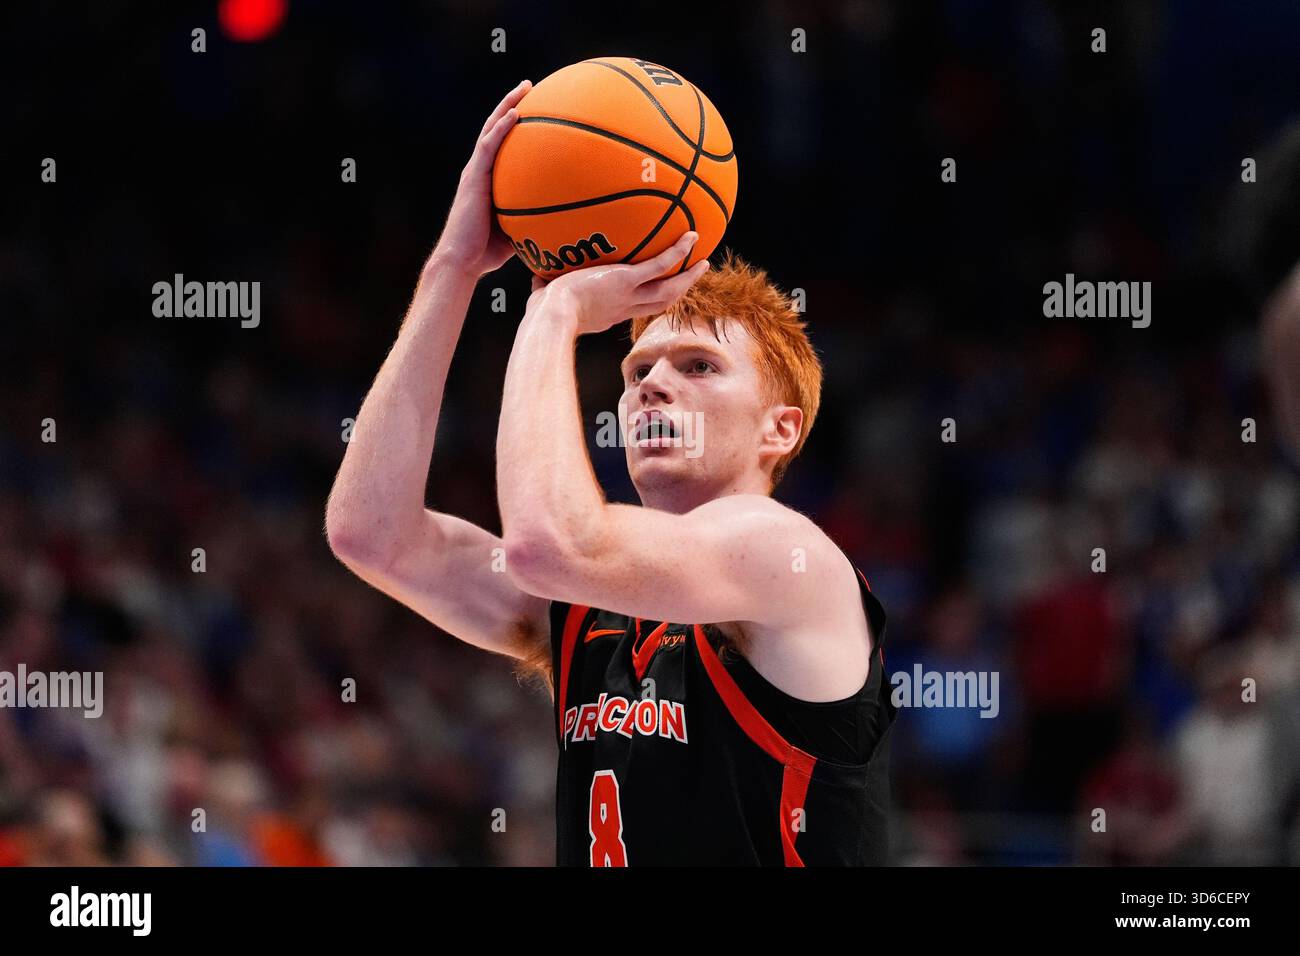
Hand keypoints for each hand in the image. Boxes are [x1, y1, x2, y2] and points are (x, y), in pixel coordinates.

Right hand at [431, 80, 531, 277]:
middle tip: (530, 86)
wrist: (463, 260)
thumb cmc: (488, 252)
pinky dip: (501, 128)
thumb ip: (535, 218)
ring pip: (491, 129)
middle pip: (496, 128)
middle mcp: (480, 170)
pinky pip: (488, 147)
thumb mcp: (519, 230)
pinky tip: (515, 114)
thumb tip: (566, 221)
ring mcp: (475, 171)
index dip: (515, 124)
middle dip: (513, 105)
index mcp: (489, 179)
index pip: (503, 145)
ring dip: (508, 106)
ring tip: (525, 88)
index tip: (535, 108)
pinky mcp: (473, 177)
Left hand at [525, 231, 709, 334]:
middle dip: (679, 290)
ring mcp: (628, 294)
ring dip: (688, 276)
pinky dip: (677, 252)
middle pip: (661, 302)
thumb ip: (544, 287)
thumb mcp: (545, 298)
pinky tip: (690, 237)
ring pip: (669, 289)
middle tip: (693, 276)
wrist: (552, 317)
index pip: (635, 307)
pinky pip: (659, 265)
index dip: (648, 299)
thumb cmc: (543, 312)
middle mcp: (624, 307)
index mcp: (609, 313)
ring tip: (703, 261)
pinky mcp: (626, 280)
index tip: (655, 289)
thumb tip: (534, 276)